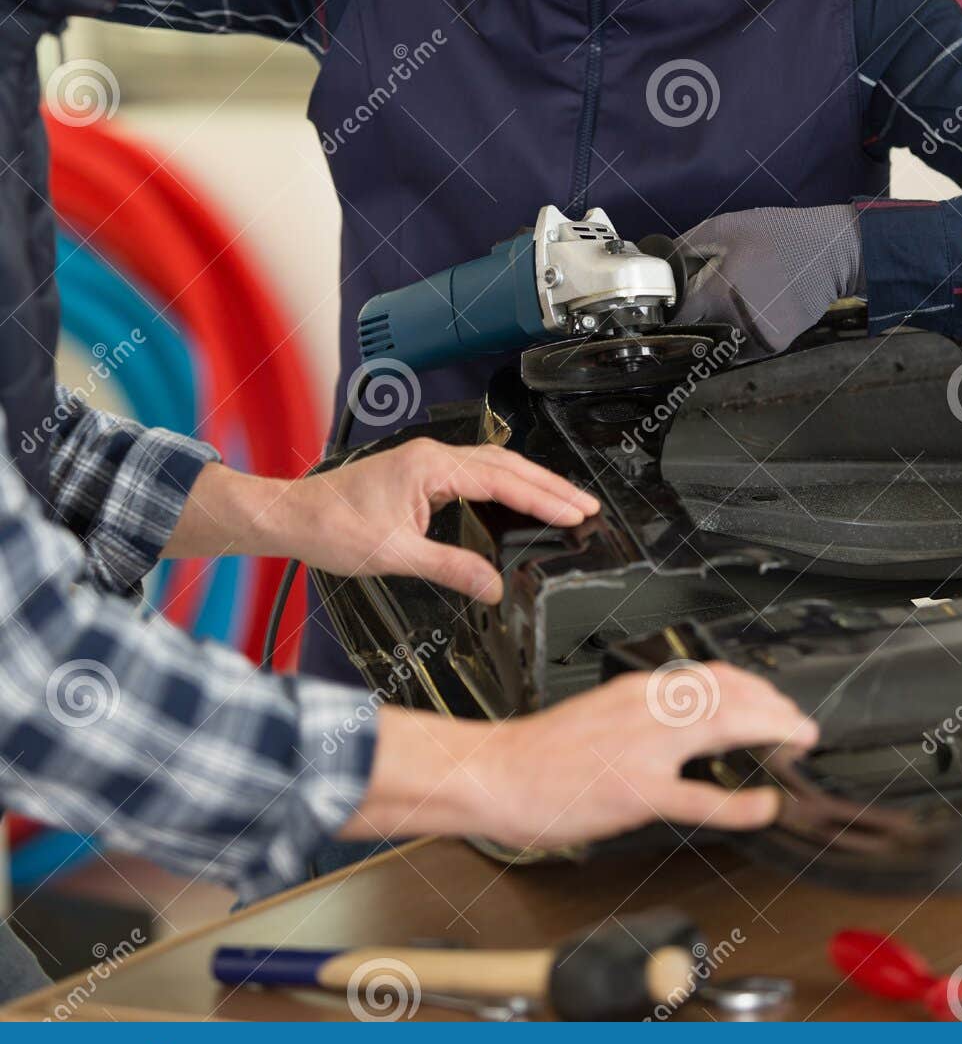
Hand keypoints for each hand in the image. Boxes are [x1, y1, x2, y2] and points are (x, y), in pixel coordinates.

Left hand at [169, 440, 597, 602]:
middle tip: (587, 505)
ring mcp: (427, 464)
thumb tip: (493, 586)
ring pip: (493, 467)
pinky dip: (505, 487)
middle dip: (549, 486)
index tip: (576, 513)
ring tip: (565, 503)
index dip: (543, 498)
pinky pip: (475, 475)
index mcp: (432, 467)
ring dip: (530, 484)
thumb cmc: (331, 527)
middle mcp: (433, 457)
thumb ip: (451, 569)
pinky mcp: (420, 476)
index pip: (502, 480)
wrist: (292, 518)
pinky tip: (517, 502)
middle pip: (507, 465)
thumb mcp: (395, 555)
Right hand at [352, 664, 817, 844]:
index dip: (753, 687)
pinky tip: (764, 807)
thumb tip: (681, 725)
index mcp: (634, 691)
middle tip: (801, 725)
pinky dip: (743, 803)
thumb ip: (639, 717)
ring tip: (797, 746)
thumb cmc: (536, 755)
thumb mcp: (596, 716)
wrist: (493, 773)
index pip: (710, 675)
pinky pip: (702, 796)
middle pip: (728, 693)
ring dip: (771, 732)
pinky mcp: (636, 792)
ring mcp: (643, 749)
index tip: (775, 701)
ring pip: (725, 725)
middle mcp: (644, 709)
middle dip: (775, 707)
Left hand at [642, 204, 863, 356]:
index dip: (664, 313)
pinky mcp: (771, 346)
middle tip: (691, 305)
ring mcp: (754, 338)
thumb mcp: (722, 229)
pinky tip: (745, 313)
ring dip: (711, 331)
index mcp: (716, 293)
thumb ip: (684, 250)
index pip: (674, 318)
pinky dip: (734, 336)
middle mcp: (733, 323)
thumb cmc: (775, 235)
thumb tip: (656, 267)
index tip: (660, 308)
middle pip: (693, 334)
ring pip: (715, 345)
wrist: (831, 253)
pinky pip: (739, 349)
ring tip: (723, 306)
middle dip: (687, 322)